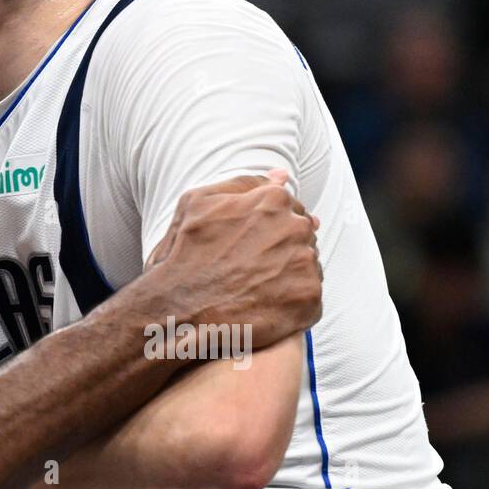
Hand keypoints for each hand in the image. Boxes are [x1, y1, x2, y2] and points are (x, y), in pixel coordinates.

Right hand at [153, 169, 322, 349]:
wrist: (179, 312)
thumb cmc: (183, 256)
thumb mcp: (197, 203)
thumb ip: (243, 184)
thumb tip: (281, 176)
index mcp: (272, 200)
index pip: (289, 205)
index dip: (268, 225)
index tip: (248, 243)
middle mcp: (295, 228)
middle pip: (302, 233)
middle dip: (281, 247)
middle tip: (247, 266)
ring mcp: (305, 264)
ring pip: (307, 264)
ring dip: (287, 273)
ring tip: (252, 287)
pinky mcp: (309, 299)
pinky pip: (309, 295)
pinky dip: (289, 301)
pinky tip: (261, 305)